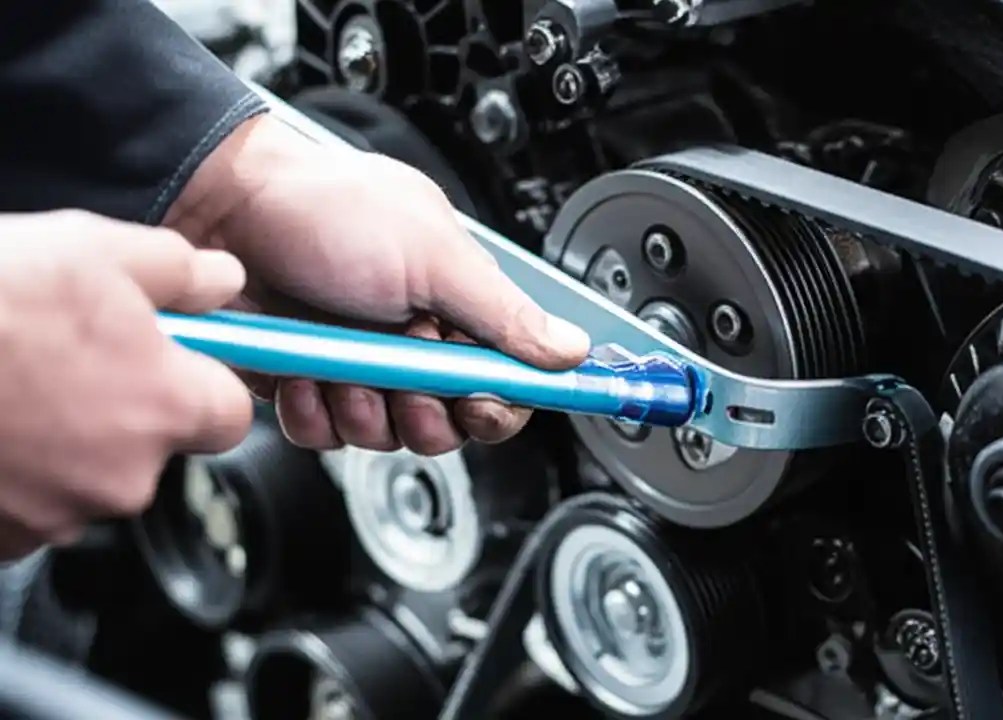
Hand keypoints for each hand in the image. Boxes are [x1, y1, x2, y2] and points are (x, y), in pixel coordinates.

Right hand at [0, 211, 252, 559]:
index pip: (231, 417)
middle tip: (68, 361)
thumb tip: (220, 281)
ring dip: (61, 443)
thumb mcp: (93, 249)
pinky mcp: (3, 540)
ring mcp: (58, 515)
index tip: (176, 364)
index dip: (203, 386)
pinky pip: (26, 506)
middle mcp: (125, 475)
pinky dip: (11, 473)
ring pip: (85, 480)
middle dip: (122, 411)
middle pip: (153, 449)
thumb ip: (177, 271)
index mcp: (167, 407)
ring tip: (11, 385)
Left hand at [165, 114, 589, 455]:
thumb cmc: (327, 208)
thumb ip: (503, 313)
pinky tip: (303, 376)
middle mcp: (414, 339)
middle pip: (447, 421)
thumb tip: (570, 350)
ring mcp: (359, 363)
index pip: (504, 380)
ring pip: (384, 435)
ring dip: (363, 413)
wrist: (221, 203)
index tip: (479, 406)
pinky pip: (324, 432)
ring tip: (341, 371)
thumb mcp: (432, 255)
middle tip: (405, 389)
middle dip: (423, 417)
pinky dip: (312, 415)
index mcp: (457, 305)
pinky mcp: (307, 381)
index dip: (498, 405)